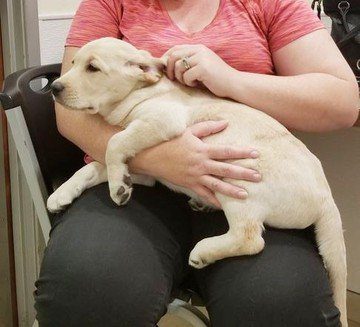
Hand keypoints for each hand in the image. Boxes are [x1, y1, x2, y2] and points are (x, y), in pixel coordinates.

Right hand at [129, 121, 260, 207]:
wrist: (153, 156)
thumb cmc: (172, 141)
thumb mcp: (190, 130)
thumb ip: (208, 127)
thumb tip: (226, 122)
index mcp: (203, 150)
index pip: (227, 151)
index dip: (242, 152)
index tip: (256, 154)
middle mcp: (201, 164)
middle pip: (226, 170)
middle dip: (243, 174)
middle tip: (258, 177)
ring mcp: (195, 176)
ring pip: (217, 185)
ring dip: (232, 191)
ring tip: (246, 195)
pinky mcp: (189, 184)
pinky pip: (203, 194)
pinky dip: (213, 201)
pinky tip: (223, 206)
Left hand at [164, 44, 234, 97]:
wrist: (234, 84)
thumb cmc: (216, 78)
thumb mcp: (202, 65)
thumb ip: (189, 61)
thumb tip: (167, 65)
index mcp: (198, 48)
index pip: (175, 48)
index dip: (166, 58)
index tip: (165, 69)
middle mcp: (199, 50)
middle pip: (174, 56)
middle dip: (169, 69)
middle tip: (172, 79)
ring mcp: (202, 58)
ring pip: (179, 67)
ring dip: (180, 78)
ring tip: (189, 82)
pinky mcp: (203, 68)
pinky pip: (186, 76)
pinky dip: (189, 83)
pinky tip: (197, 84)